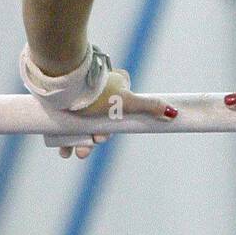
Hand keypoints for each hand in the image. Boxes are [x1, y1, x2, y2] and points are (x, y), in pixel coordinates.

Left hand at [47, 69, 177, 159]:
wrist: (64, 82)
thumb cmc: (98, 92)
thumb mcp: (126, 101)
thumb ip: (149, 107)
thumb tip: (173, 112)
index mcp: (115, 85)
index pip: (117, 111)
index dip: (110, 128)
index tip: (101, 137)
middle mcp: (97, 89)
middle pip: (98, 120)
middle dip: (92, 139)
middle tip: (86, 149)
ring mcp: (79, 94)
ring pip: (81, 123)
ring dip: (78, 143)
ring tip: (72, 151)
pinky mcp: (63, 99)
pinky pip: (65, 121)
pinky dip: (64, 137)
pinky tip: (62, 148)